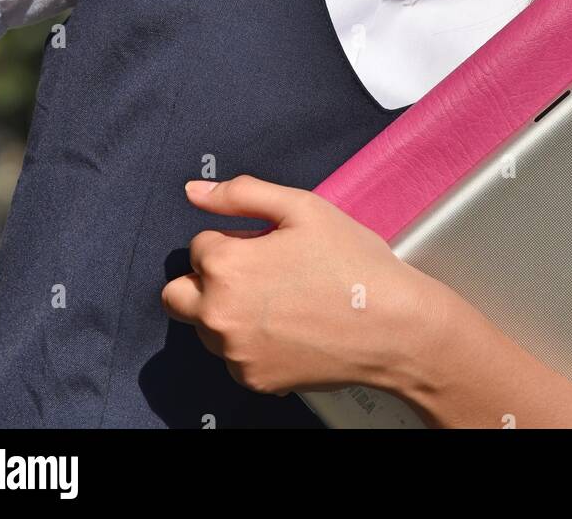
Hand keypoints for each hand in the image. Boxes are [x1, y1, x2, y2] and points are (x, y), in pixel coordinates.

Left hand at [161, 175, 427, 396]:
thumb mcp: (301, 208)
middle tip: (253, 273)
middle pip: (178, 294)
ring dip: (226, 311)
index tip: (265, 245)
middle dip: (206, 280)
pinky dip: (251, 342)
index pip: (199, 244)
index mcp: (226, 266)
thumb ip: (240, 194)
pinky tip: (289, 327)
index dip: (234, 239)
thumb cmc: (353, 264)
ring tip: (279, 300)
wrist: (394, 326)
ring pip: (205, 327)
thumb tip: (195, 191)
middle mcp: (219, 315)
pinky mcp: (254, 380)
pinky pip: (234, 357)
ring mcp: (235, 353)